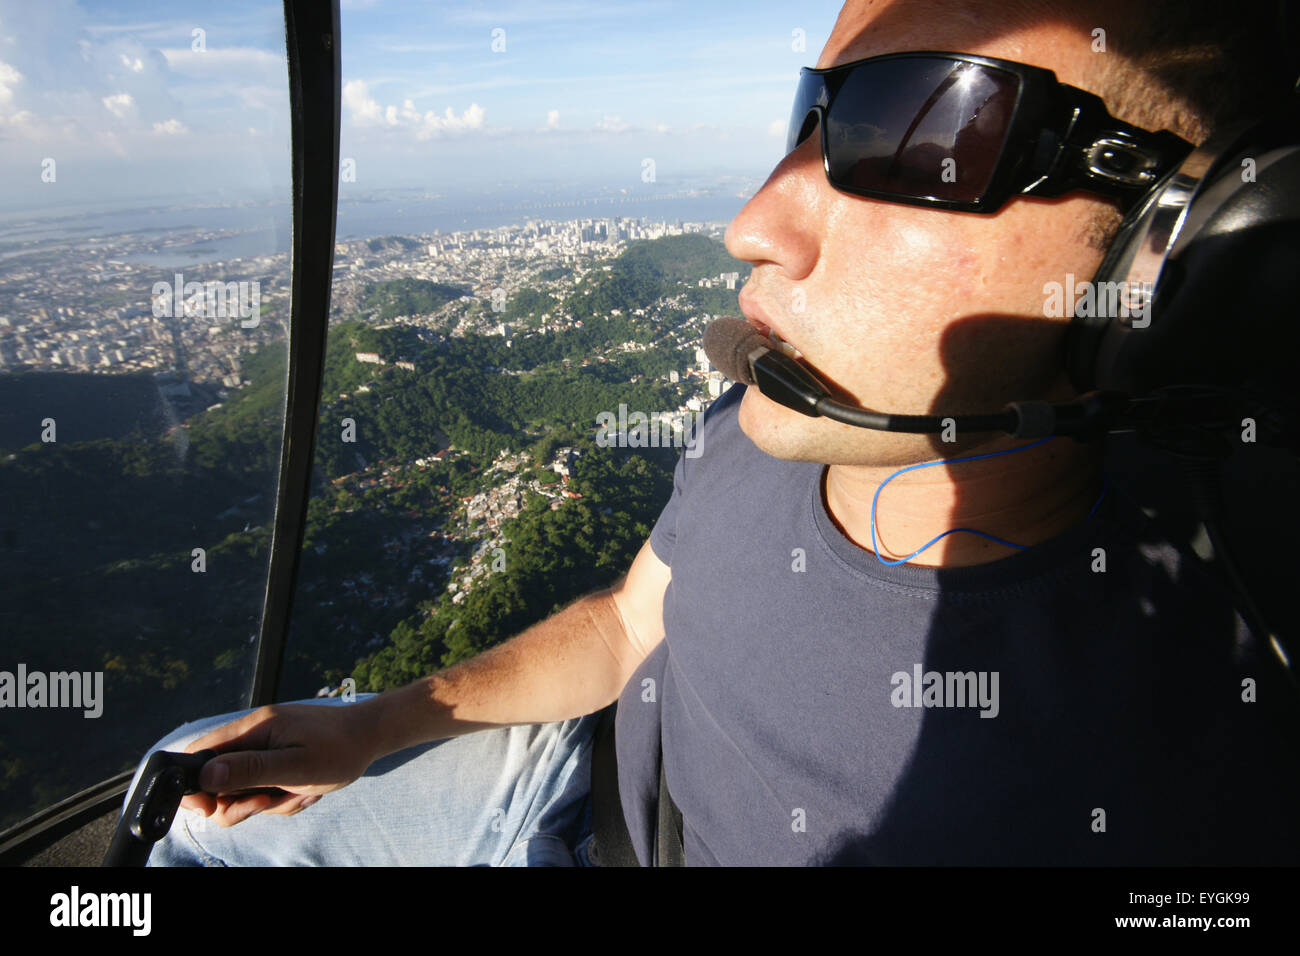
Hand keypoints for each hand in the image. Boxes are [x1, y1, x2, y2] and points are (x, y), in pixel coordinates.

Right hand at [178, 701, 379, 826]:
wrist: (371, 737)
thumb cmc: (340, 749)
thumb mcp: (297, 766)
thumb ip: (252, 770)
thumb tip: (206, 776)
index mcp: (252, 729)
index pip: (198, 754)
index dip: (194, 786)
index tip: (212, 808)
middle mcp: (252, 736)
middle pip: (217, 781)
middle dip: (241, 803)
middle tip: (271, 801)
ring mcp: (264, 749)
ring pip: (243, 791)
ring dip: (269, 802)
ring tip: (300, 794)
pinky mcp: (275, 760)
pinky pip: (263, 790)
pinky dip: (281, 798)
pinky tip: (305, 792)